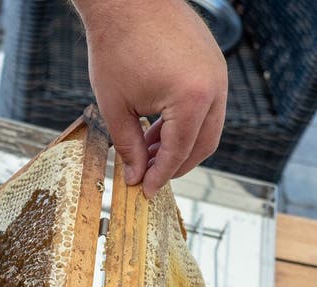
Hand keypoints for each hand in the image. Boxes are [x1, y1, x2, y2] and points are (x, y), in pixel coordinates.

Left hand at [77, 0, 227, 196]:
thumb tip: (136, 177)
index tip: (145, 191)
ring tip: (149, 151)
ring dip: (182, 145)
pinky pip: (208, 105)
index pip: (179, 153)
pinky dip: (187, 122)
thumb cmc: (117, 47)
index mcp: (191, 100)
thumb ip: (129, 148)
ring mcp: (218, 73)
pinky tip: (158, 128)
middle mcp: (213, 87)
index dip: (160, 177)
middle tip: (149, 176)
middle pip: (203, 145)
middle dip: (176, 166)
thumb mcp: (116, 108)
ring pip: (209, 127)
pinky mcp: (213, 63)